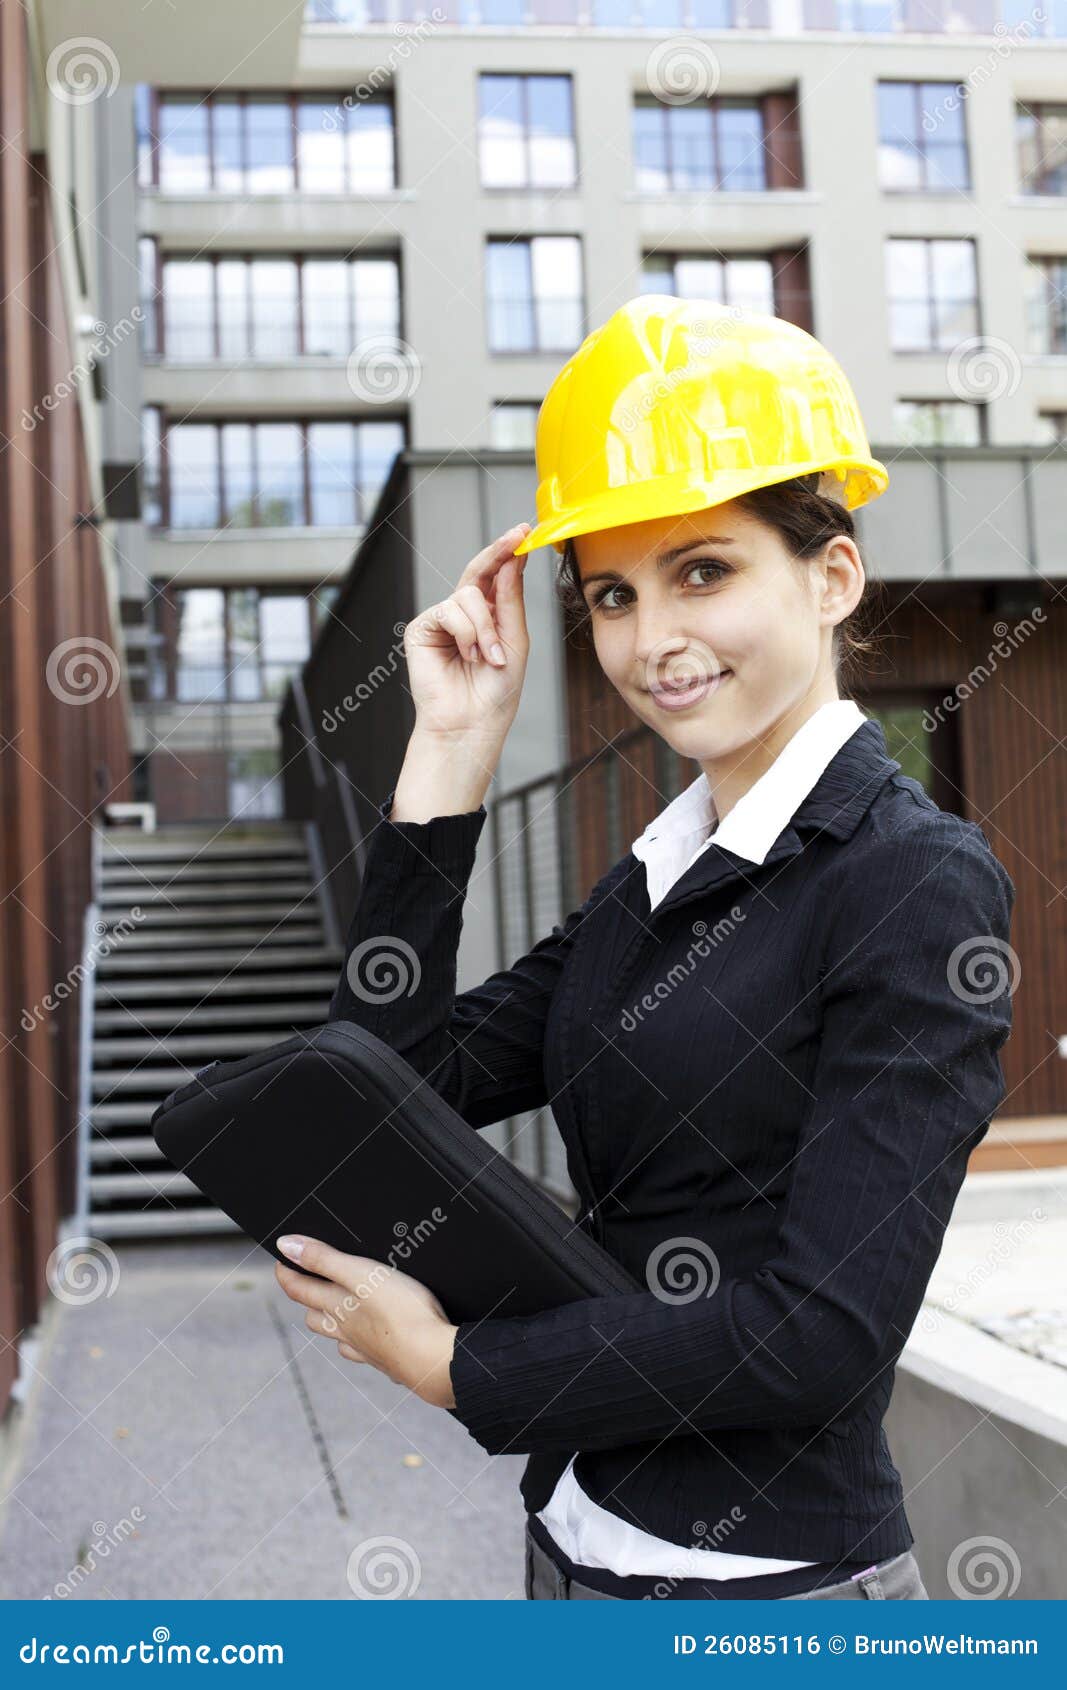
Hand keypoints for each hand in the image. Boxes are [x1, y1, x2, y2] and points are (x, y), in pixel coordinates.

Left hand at [274, 1235, 457, 1408]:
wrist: (432, 1359)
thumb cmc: (401, 1312)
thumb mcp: (361, 1273)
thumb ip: (324, 1259)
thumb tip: (286, 1245)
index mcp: (336, 1306)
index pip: (299, 1289)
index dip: (287, 1272)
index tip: (281, 1259)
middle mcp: (346, 1330)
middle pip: (314, 1316)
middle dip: (307, 1298)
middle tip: (309, 1281)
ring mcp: (366, 1348)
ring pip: (338, 1337)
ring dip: (332, 1323)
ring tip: (338, 1309)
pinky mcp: (388, 1359)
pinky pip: (366, 1352)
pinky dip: (361, 1343)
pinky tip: (371, 1338)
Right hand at [403, 522, 532, 740]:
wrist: (471, 723)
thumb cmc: (496, 691)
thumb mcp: (515, 640)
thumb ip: (510, 600)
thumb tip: (511, 561)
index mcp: (489, 615)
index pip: (497, 576)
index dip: (508, 552)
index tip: (524, 532)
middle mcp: (464, 613)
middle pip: (478, 571)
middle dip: (497, 552)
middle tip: (515, 537)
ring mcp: (442, 619)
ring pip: (467, 596)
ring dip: (485, 628)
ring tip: (488, 656)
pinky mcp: (422, 628)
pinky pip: (449, 611)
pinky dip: (466, 634)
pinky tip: (468, 656)